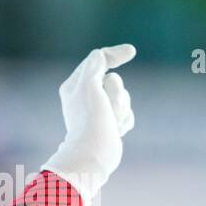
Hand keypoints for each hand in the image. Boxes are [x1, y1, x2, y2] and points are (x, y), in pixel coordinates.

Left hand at [42, 44, 135, 203]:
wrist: (94, 153)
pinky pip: (127, 114)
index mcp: (74, 86)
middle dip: (116, 92)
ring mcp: (97, 111)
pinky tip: (114, 131)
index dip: (113, 55)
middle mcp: (83, 97)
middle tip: (105, 108)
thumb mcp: (89, 85)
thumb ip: (94, 67)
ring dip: (120, 108)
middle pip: (113, 80)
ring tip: (109, 121)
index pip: (96, 61)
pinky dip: (123, 120)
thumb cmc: (90, 118)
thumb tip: (98, 55)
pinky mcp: (108, 124)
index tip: (131, 51)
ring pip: (122, 97)